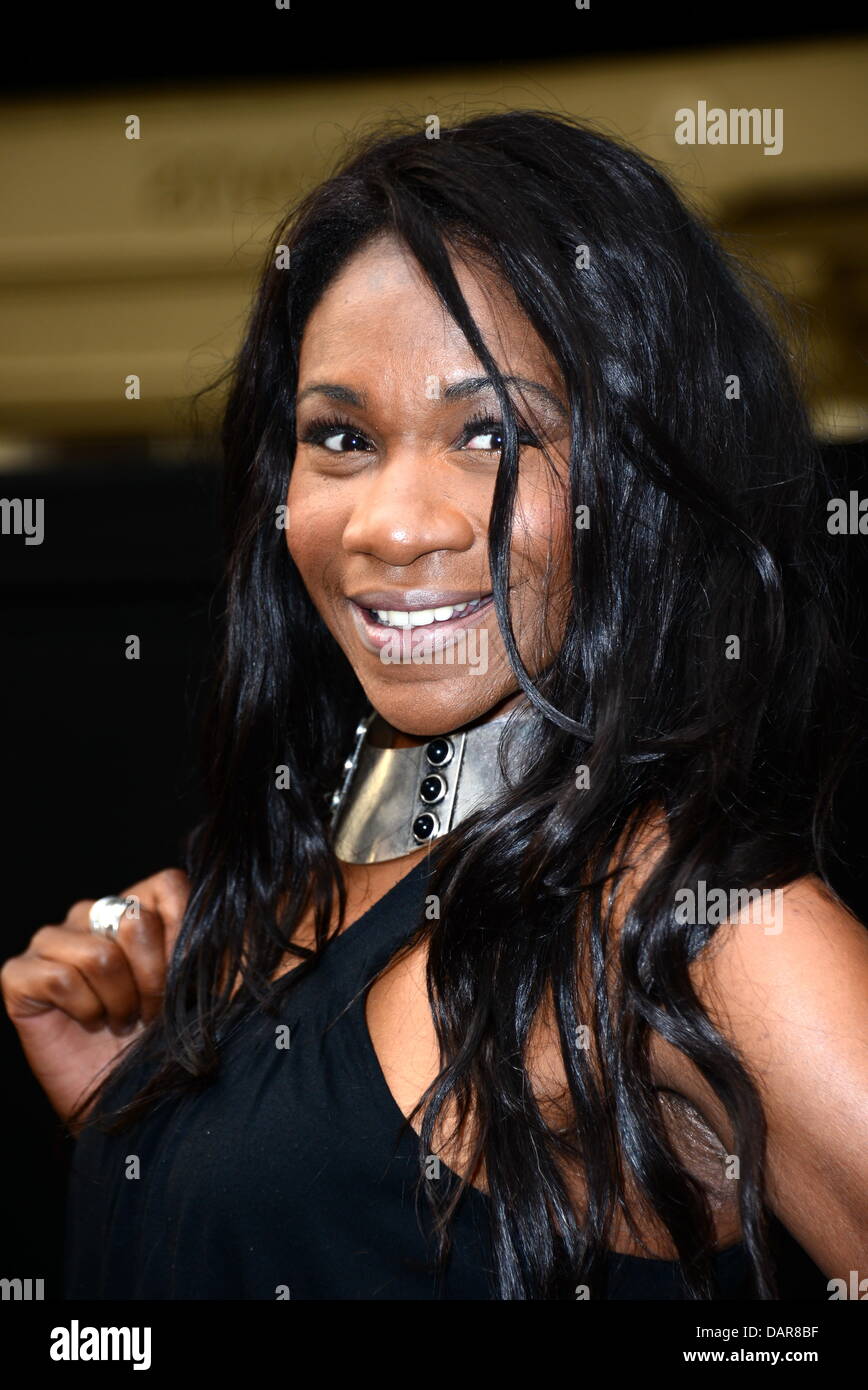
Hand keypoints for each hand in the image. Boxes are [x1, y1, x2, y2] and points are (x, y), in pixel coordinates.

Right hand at [1, 868, 188, 1129]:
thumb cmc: (168, 1043)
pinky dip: (84, 1008)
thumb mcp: (201, 987)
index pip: (167, 884)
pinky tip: (88, 1023)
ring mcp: (53, 941)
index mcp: (138, 908)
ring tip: (121, 1019)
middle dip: (153, 978)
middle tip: (151, 1011)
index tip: (185, 981)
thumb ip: (210, 941)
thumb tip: (260, 903)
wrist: (132, 1106)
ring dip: (119, 998)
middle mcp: (94, 915)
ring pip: (98, 950)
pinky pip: (59, 976)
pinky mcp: (19, 975)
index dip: (183, 937)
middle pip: (134, 919)